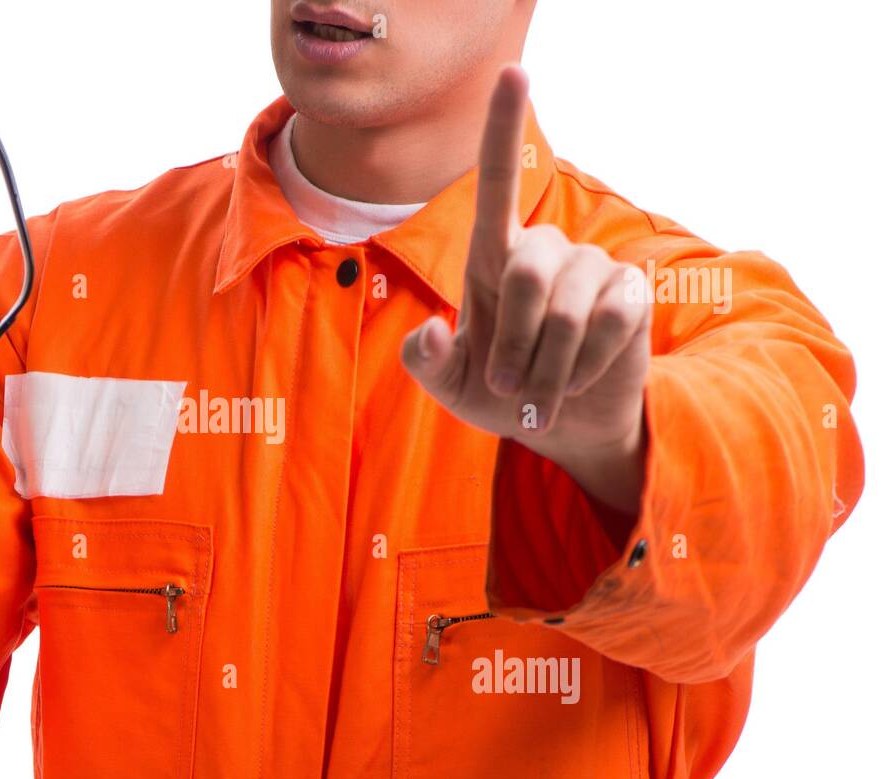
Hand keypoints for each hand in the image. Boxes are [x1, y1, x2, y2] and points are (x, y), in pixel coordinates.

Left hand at [400, 65, 650, 512]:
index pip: (498, 183)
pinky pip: (607, 325)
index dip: (505, 130)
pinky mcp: (630, 293)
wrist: (562, 426)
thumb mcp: (450, 386)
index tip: (514, 74)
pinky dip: (582, 368)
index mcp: (493, 259)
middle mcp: (544, 251)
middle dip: (512, 343)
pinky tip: (578, 379)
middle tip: (509, 387)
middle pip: (525, 274)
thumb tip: (430, 333)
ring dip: (546, 368)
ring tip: (542, 393)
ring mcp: (591, 268)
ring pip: (565, 311)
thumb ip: (425, 363)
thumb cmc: (502, 395)